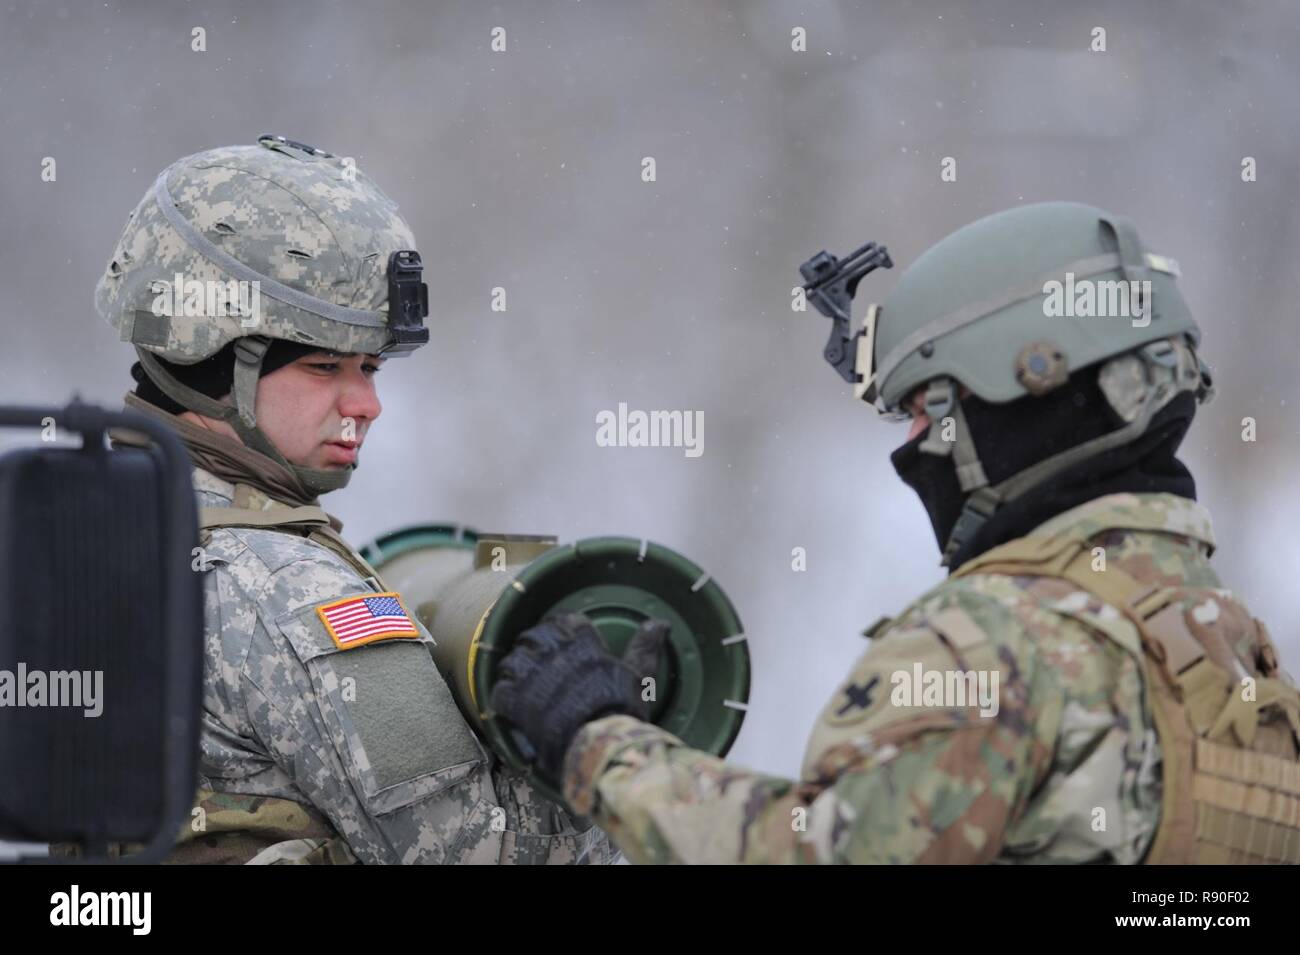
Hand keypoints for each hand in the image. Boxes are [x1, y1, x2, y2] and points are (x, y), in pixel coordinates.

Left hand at [490, 612, 668, 780]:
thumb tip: (660, 623)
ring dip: (516, 672)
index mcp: (580, 638)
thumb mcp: (638, 674)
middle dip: (535, 649)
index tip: (564, 644)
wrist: (599, 745)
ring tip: (527, 687)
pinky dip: (505, 697)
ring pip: (511, 661)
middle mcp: (550, 649)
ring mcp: (529, 673)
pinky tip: (514, 706)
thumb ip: (644, 647)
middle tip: (543, 667)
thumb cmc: (621, 709)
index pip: (563, 621)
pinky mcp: (513, 699)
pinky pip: (499, 690)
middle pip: (532, 637)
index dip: (562, 632)